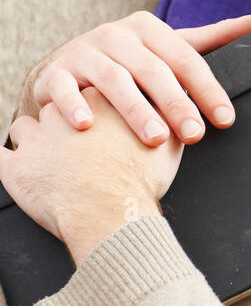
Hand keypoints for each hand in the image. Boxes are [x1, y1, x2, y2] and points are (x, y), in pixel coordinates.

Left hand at [0, 86, 183, 265]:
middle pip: (57, 106)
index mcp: (98, 99)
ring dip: (36, 141)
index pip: (90, 92)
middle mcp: (61, 111)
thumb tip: (177, 109)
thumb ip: (168, 117)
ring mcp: (36, 139)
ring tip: (50, 160)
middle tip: (76, 143)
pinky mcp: (16, 168)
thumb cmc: (142, 179)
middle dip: (64, 122)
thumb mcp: (170, 141)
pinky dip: (6, 162)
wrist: (113, 213)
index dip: (94, 109)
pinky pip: (1, 158)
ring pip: (27, 128)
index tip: (98, 124)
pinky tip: (16, 166)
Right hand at [15, 10, 250, 146]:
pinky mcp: (52, 73)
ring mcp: (83, 52)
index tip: (225, 119)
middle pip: (153, 71)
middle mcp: (116, 35)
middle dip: (176, 104)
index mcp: (148, 28)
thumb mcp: (169, 46)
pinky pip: (62, 88)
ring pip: (113, 80)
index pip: (186, 59)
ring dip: (135, 109)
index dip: (207, 89)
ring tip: (155, 138)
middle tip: (195, 136)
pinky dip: (75, 105)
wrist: (64, 69)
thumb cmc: (130, 61)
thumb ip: (214, 37)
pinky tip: (87, 127)